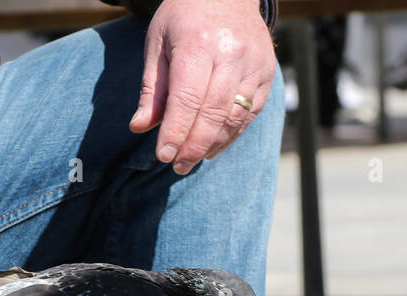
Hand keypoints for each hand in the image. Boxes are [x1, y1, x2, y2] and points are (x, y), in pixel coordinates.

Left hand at [129, 0, 276, 174]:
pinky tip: (212, 147)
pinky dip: (230, 134)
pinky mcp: (267, 72)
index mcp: (198, 43)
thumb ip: (153, 88)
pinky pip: (249, 113)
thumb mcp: (159, 43)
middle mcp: (231, 53)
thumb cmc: (185, 17)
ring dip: (212, 145)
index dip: (176, 132)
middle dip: (193, 146)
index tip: (163, 156)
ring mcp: (254, 64)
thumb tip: (140, 127)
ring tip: (191, 160)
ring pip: (234, 117)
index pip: (187, 99)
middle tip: (177, 166)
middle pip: (213, 113)